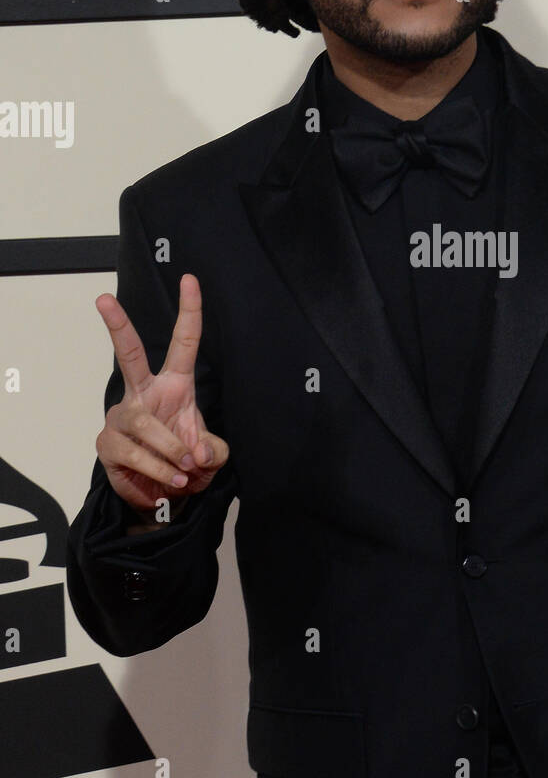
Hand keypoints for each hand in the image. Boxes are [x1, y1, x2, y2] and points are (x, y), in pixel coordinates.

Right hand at [94, 272, 228, 514]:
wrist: (164, 498)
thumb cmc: (187, 464)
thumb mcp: (212, 456)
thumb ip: (214, 451)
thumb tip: (200, 451)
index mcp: (175, 385)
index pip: (183, 343)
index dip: (189, 312)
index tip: (190, 279)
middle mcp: (144, 393)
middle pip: (128, 354)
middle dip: (118, 326)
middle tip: (103, 298)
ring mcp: (123, 416)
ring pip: (146, 426)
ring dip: (170, 452)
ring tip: (185, 472)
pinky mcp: (108, 443)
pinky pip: (135, 454)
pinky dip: (158, 472)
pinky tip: (170, 482)